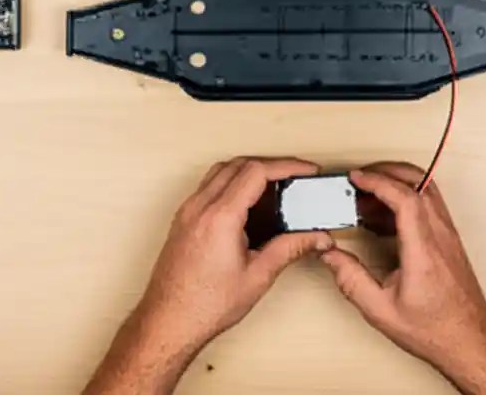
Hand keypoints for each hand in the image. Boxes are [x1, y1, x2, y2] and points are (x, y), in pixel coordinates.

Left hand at [140, 156, 333, 348]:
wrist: (169, 321)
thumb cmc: (204, 305)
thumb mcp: (257, 276)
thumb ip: (289, 249)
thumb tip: (315, 237)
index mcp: (219, 218)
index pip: (256, 172)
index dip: (286, 166)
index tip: (305, 170)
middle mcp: (199, 208)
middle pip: (238, 164)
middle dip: (270, 164)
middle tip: (294, 176)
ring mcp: (187, 212)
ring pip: (220, 171)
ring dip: (247, 169)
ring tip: (273, 184)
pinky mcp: (182, 219)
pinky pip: (207, 186)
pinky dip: (230, 182)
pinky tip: (246, 200)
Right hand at [320, 163, 485, 394]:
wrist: (470, 341)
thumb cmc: (435, 329)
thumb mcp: (381, 310)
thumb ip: (351, 279)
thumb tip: (330, 255)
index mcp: (424, 250)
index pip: (404, 197)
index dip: (377, 181)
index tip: (356, 178)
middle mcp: (440, 235)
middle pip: (418, 181)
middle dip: (386, 170)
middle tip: (360, 178)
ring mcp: (448, 235)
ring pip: (425, 188)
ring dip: (396, 183)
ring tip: (367, 198)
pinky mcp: (449, 239)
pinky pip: (428, 204)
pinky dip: (406, 198)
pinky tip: (384, 218)